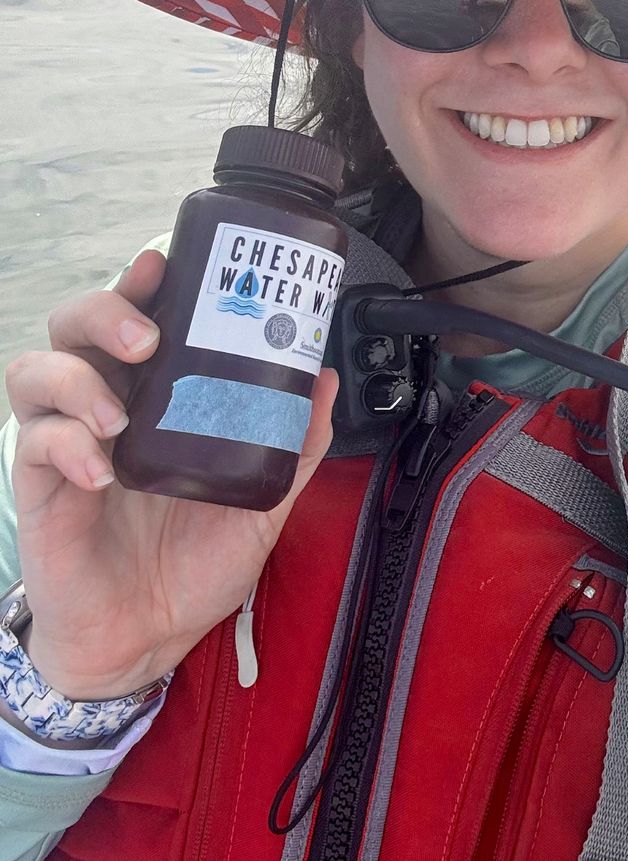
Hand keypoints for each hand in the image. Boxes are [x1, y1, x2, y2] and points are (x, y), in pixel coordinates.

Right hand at [4, 249, 338, 700]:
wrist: (151, 635)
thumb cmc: (199, 561)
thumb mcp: (263, 500)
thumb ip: (293, 443)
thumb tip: (323, 379)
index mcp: (158, 396)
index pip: (138, 318)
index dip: (141, 282)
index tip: (163, 261)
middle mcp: (110, 404)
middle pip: (78, 324)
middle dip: (105, 312)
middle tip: (146, 339)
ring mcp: (70, 440)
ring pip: (38, 368)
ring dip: (77, 377)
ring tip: (120, 414)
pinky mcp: (41, 484)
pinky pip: (35, 441)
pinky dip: (66, 443)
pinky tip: (103, 470)